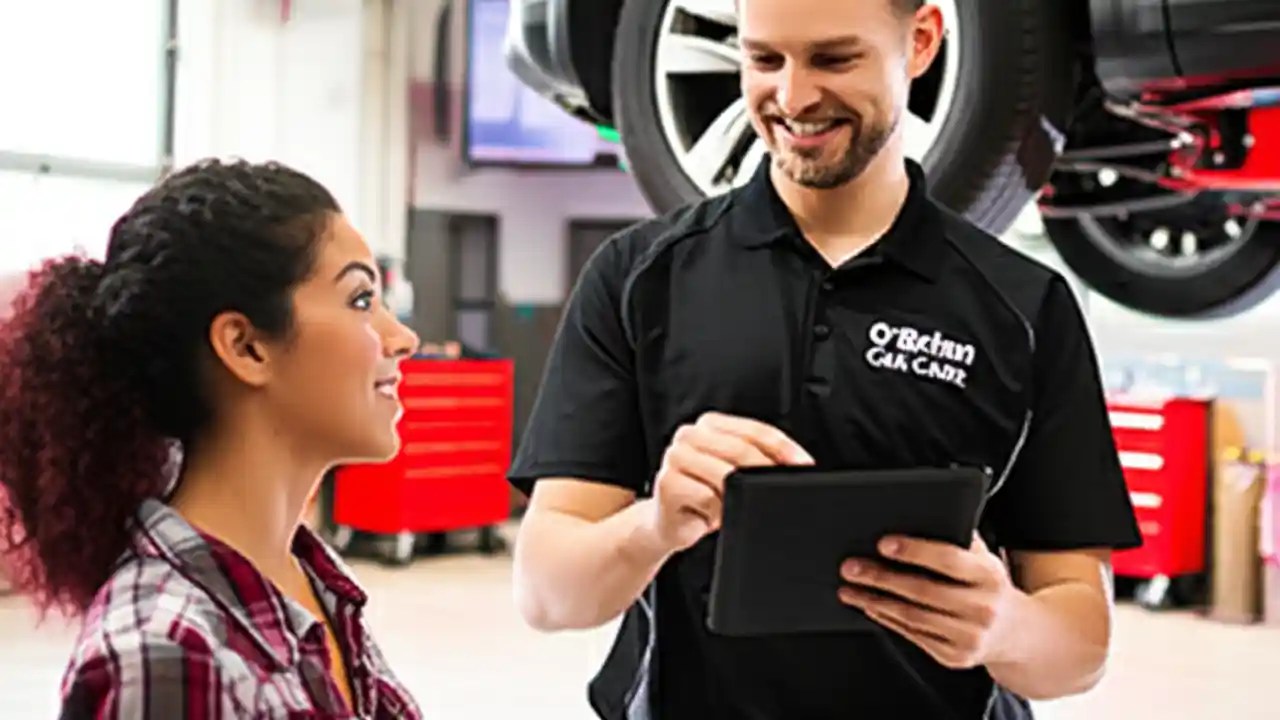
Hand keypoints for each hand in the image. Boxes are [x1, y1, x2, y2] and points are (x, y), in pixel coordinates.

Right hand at [648, 412, 813, 551]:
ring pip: (725, 474)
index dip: (783, 447)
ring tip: (736, 507)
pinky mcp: (667, 484)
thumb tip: (793, 467)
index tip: (805, 464)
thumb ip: (754, 460)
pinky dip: (718, 513)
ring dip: (739, 497)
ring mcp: (675, 457)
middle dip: (767, 472)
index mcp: (708, 424)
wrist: (668, 525)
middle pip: (741, 449)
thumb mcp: (732, 473)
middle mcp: (689, 435)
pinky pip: (708, 498)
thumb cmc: (704, 498)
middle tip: (783, 490)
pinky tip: (712, 516)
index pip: (754, 429)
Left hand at [838, 534, 1021, 669]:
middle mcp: (983, 608)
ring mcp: (969, 637)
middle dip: (880, 577)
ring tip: (849, 589)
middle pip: (922, 591)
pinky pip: (912, 635)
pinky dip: (886, 619)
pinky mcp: (955, 657)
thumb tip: (917, 512)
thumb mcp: (984, 558)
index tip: (883, 543)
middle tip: (850, 567)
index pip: (948, 560)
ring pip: (912, 617)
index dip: (914, 551)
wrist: (1019, 633)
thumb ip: (958, 536)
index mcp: (989, 576)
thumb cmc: (990, 585)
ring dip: (874, 601)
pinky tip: (869, 606)